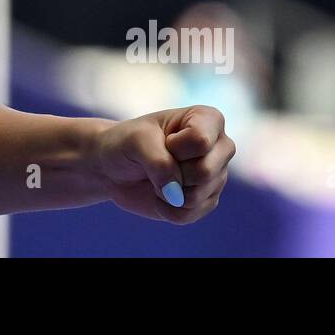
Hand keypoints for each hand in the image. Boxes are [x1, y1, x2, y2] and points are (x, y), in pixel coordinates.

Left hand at [93, 106, 234, 223]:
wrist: (114, 167)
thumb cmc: (128, 143)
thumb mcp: (137, 140)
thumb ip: (158, 162)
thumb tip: (177, 195)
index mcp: (209, 120)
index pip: (201, 141)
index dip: (173, 146)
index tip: (163, 140)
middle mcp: (220, 147)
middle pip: (204, 172)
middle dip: (171, 171)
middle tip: (159, 160)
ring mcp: (216, 176)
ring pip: (197, 197)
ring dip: (166, 191)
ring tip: (158, 175)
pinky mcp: (206, 201)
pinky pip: (189, 214)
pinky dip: (166, 208)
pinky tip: (160, 193)